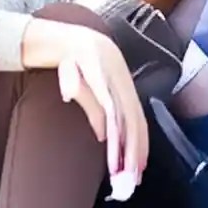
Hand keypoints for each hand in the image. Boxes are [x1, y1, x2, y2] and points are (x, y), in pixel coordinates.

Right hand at [25, 20, 148, 196]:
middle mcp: (120, 80)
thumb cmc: (79, 62)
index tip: (142, 163)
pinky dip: (106, 120)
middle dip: (136, 146)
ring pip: (123, 113)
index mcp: (123, 83)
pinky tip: (107, 136)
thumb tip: (105, 135)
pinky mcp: (91, 73)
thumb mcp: (90, 88)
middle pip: (134, 117)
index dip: (142, 140)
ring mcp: (108, 76)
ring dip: (125, 140)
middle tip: (134, 170)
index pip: (138, 116)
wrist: (66, 37)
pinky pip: (103, 100)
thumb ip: (98, 110)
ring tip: (125, 162)